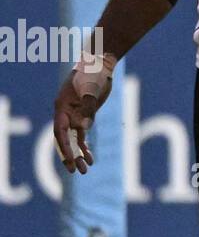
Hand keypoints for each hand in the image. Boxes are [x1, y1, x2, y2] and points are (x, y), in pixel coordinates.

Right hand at [52, 54, 115, 173]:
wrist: (99, 65)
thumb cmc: (93, 74)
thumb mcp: (90, 89)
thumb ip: (87, 108)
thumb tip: (84, 128)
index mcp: (62, 107)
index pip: (60, 131)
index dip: (64, 146)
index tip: (69, 158)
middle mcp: (65, 114)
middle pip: (64, 139)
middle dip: (69, 156)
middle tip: (75, 171)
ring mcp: (74, 116)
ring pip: (74, 140)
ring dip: (78, 155)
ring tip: (84, 171)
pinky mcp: (85, 117)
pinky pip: (82, 136)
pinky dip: (86, 147)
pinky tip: (91, 159)